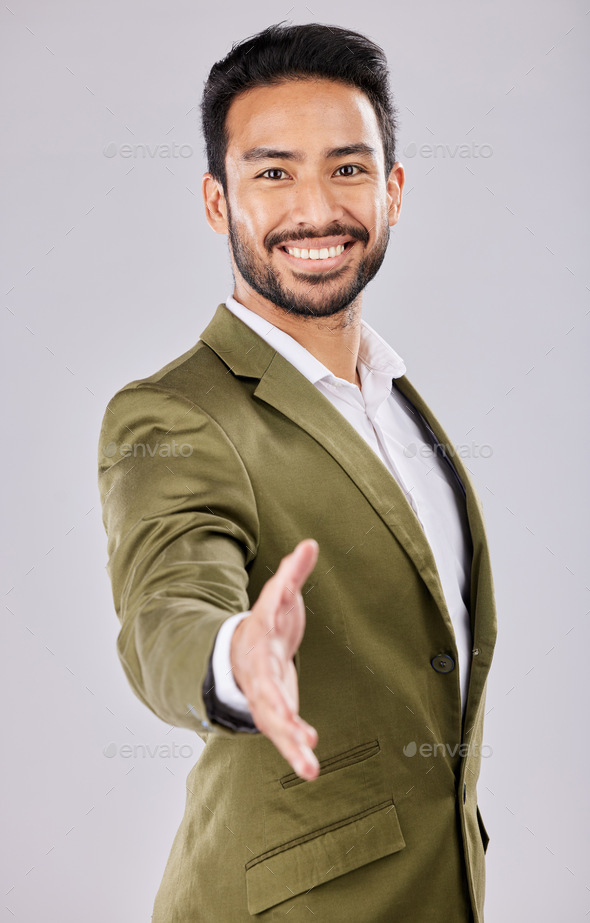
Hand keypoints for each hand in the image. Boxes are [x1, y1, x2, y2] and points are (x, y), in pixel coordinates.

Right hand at [230, 539, 319, 780]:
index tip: (279, 638)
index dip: (272, 639)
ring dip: (290, 744)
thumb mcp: (280, 596)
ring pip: (274, 724)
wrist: (243, 650)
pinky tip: (311, 756)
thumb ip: (293, 573)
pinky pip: (283, 731)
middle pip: (268, 695)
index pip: (266, 634)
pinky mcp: (275, 711)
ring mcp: (264, 695)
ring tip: (309, 766)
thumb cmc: (268, 623)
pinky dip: (295, 743)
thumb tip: (310, 543)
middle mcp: (258, 671)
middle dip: (281, 715)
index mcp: (259, 637)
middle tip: (297, 732)